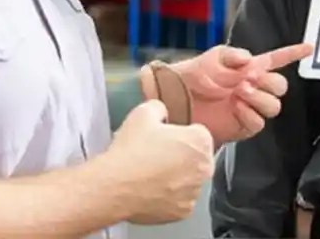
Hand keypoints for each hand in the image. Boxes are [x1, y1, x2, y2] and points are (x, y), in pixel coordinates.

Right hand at [105, 100, 214, 224]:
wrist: (115, 186)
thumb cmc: (131, 150)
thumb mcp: (143, 113)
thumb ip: (159, 108)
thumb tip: (161, 112)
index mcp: (201, 141)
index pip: (197, 133)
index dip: (179, 133)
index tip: (164, 137)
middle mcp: (205, 168)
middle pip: (196, 157)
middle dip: (181, 155)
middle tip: (156, 154)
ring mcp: (195, 192)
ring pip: (189, 180)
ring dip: (176, 176)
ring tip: (151, 173)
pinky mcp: (183, 212)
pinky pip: (180, 200)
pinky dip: (169, 196)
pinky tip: (151, 189)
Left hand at [169, 43, 312, 144]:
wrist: (176, 101)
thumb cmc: (192, 77)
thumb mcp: (211, 58)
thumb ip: (231, 55)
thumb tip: (250, 59)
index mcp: (248, 69)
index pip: (276, 60)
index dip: (292, 54)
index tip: (309, 48)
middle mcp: (253, 88)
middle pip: (280, 86)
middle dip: (269, 82)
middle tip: (247, 80)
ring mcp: (249, 108)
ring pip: (274, 106)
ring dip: (260, 98)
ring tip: (239, 93)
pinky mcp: (242, 126)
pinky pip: (258, 123)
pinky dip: (250, 114)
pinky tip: (235, 107)